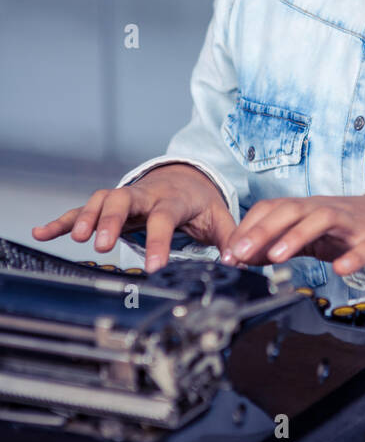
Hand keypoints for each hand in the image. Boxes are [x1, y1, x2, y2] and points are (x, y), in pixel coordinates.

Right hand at [31, 164, 236, 273]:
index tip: (155, 265)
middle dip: (111, 220)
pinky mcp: (108, 204)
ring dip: (86, 216)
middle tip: (101, 244)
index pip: (165, 219)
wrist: (186, 175)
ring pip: (101, 199)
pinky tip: (43, 232)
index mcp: (173, 200)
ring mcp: (124, 197)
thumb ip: (232, 240)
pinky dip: (62, 220)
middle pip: (124, 201)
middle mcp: (145, 195)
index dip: (160, 241)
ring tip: (77, 238)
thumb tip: (244, 262)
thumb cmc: (200, 201)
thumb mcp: (221, 217)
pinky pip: (81, 209)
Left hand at [222, 194, 364, 277]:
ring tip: (276, 257)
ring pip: (323, 220)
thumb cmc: (347, 229)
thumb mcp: (310, 233)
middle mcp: (327, 211)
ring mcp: (353, 224)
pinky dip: (352, 258)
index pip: (272, 208)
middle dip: (262, 230)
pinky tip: (340, 270)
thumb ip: (279, 242)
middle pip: (291, 210)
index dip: (248, 228)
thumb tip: (243, 256)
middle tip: (239, 253)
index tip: (229, 253)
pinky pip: (364, 248)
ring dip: (296, 236)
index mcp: (308, 209)